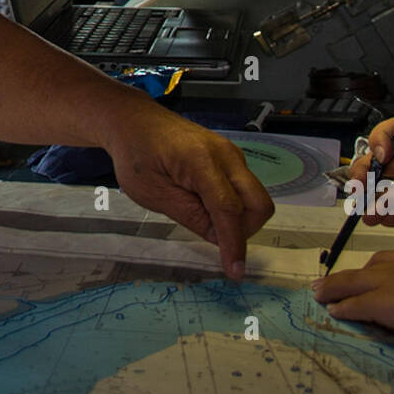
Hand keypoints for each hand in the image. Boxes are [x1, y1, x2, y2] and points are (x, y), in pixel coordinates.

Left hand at [104, 106, 273, 279]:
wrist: (135, 121)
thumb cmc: (136, 155)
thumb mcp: (152, 193)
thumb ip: (189, 215)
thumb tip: (219, 237)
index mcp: (202, 161)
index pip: (228, 209)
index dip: (234, 243)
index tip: (235, 271)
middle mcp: (226, 155)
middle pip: (259, 203)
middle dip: (244, 230)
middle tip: (212, 236)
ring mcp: (232, 153)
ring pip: (254, 197)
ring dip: (238, 218)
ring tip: (199, 213)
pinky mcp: (230, 157)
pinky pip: (243, 188)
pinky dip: (233, 205)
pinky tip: (204, 202)